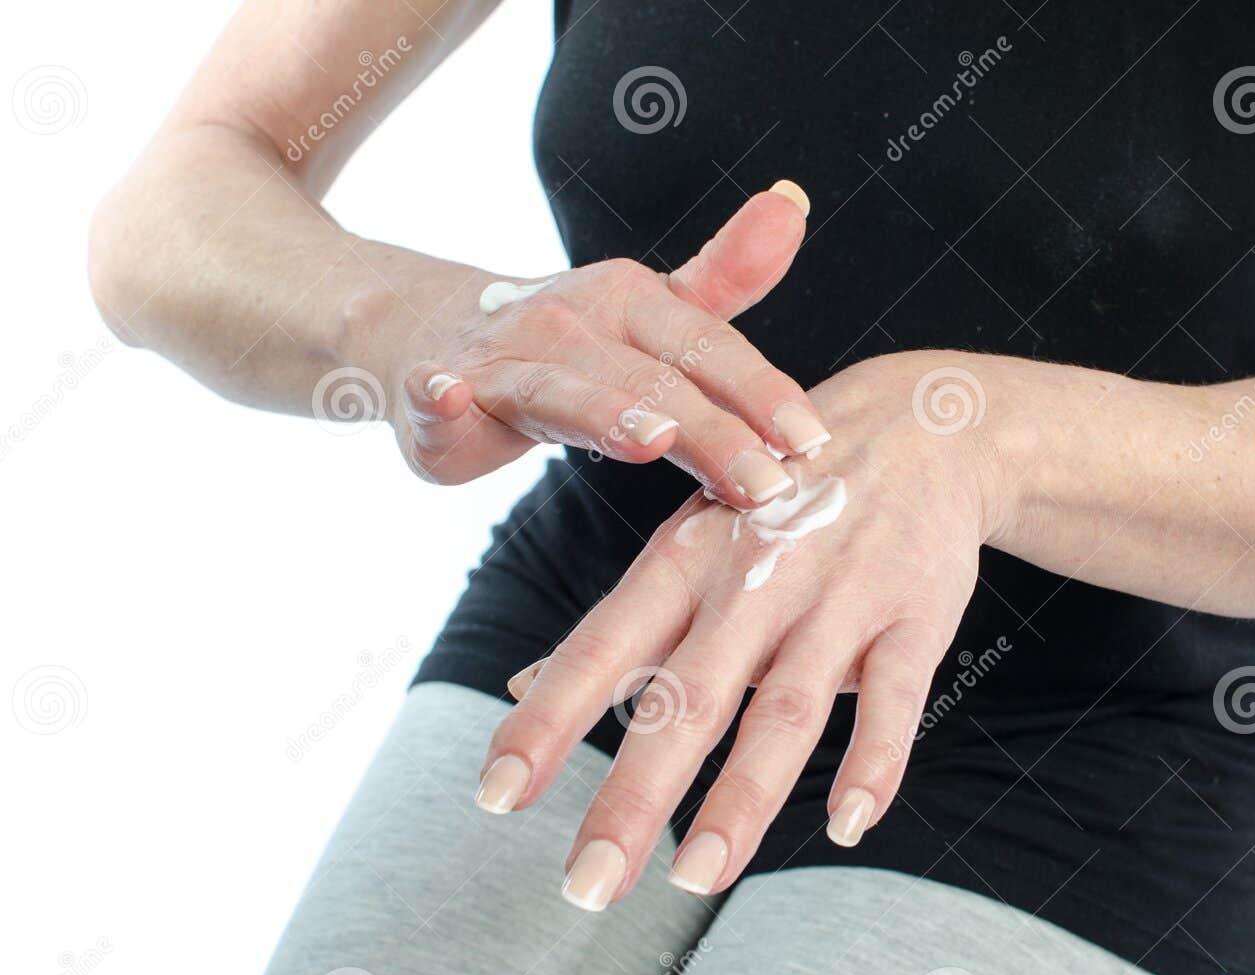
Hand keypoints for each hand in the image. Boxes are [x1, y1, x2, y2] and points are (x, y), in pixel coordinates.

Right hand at [388, 181, 828, 506]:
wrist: (435, 333)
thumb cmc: (572, 342)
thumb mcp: (652, 311)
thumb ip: (726, 276)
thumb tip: (793, 199)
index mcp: (632, 303)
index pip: (710, 349)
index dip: (761, 392)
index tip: (812, 441)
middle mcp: (574, 321)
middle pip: (653, 383)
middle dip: (712, 435)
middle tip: (764, 487)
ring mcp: (505, 355)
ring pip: (563, 391)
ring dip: (605, 413)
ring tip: (652, 440)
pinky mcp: (443, 391)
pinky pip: (438, 393)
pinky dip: (438, 396)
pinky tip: (444, 396)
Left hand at [474, 351, 1008, 908]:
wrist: (918, 426)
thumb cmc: (778, 504)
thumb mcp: (690, 548)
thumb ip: (619, 632)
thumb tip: (519, 688)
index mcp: (682, 566)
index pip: (599, 650)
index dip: (545, 720)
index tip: (495, 797)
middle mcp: (750, 582)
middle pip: (685, 699)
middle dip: (633, 795)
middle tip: (587, 887)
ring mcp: (835, 599)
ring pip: (783, 709)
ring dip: (741, 798)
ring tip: (696, 880)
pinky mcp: (912, 615)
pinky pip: (894, 696)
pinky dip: (874, 760)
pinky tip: (850, 823)